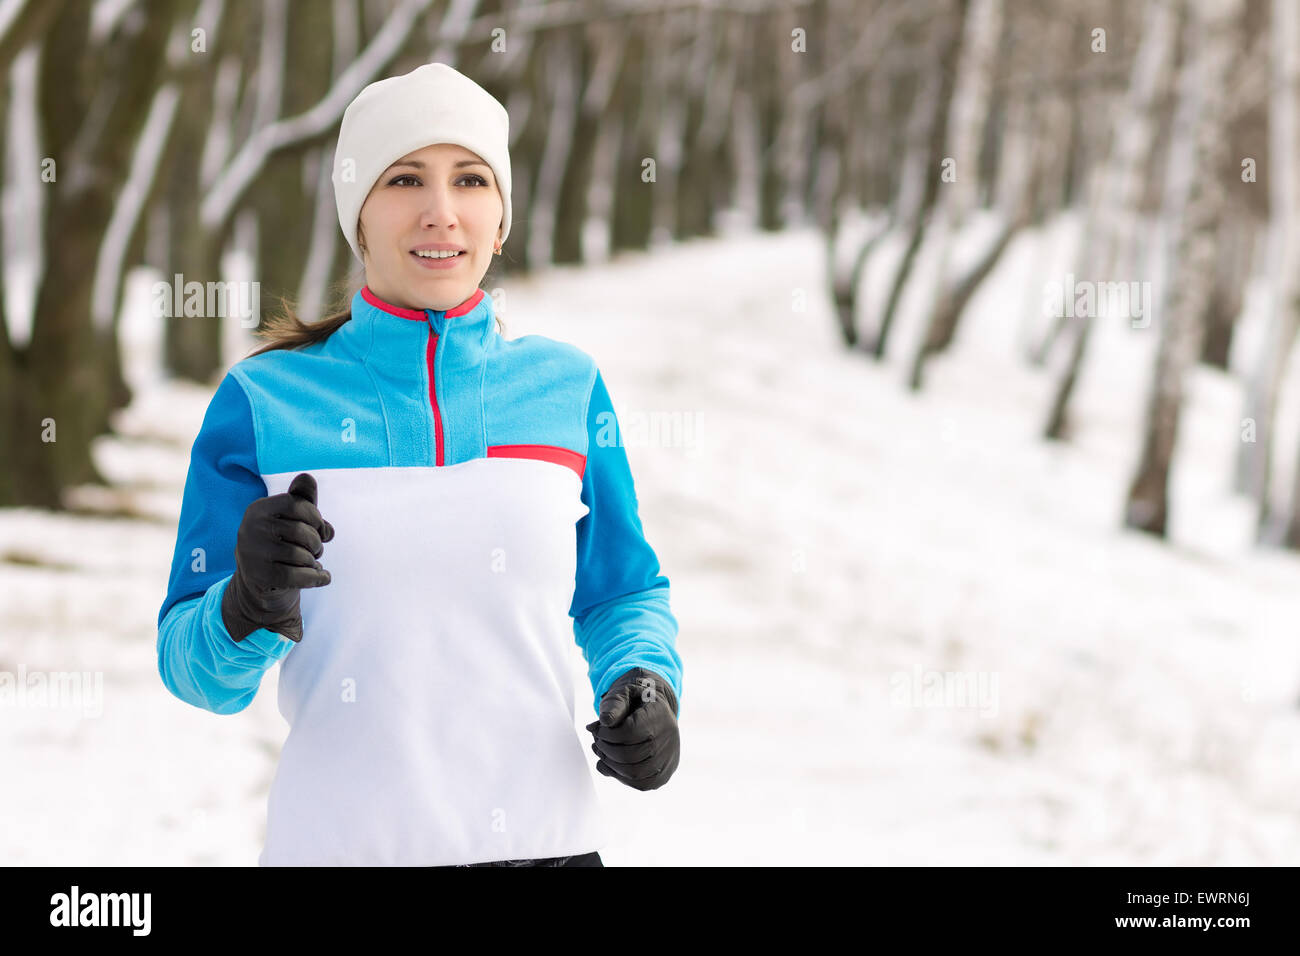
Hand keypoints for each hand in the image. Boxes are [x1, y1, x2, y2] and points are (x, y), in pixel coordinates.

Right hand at [221, 472, 334, 642]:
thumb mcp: (293, 517)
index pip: (297, 504)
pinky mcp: (260, 577)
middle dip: (317, 542)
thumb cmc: (283, 541)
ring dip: (314, 561)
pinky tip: (322, 577)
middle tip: (316, 549)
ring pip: (301, 555)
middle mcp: (251, 529)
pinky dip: (317, 577)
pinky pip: (299, 576)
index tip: (319, 527)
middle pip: (302, 532)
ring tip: (310, 562)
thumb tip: (307, 478)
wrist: (261, 580)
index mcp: (259, 509)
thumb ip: (303, 497)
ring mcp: (253, 554)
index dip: (315, 517)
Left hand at [586, 668, 678, 790]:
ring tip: (602, 754)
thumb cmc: (635, 701)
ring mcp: (669, 757)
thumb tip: (604, 721)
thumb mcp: (624, 693)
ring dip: (611, 766)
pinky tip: (611, 766)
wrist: (655, 710)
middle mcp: (669, 737)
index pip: (629, 732)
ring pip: (635, 773)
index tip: (597, 729)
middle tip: (597, 743)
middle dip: (606, 750)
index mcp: (659, 713)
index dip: (606, 734)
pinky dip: (622, 778)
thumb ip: (614, 704)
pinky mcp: (665, 773)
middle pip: (630, 755)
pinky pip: (642, 784)